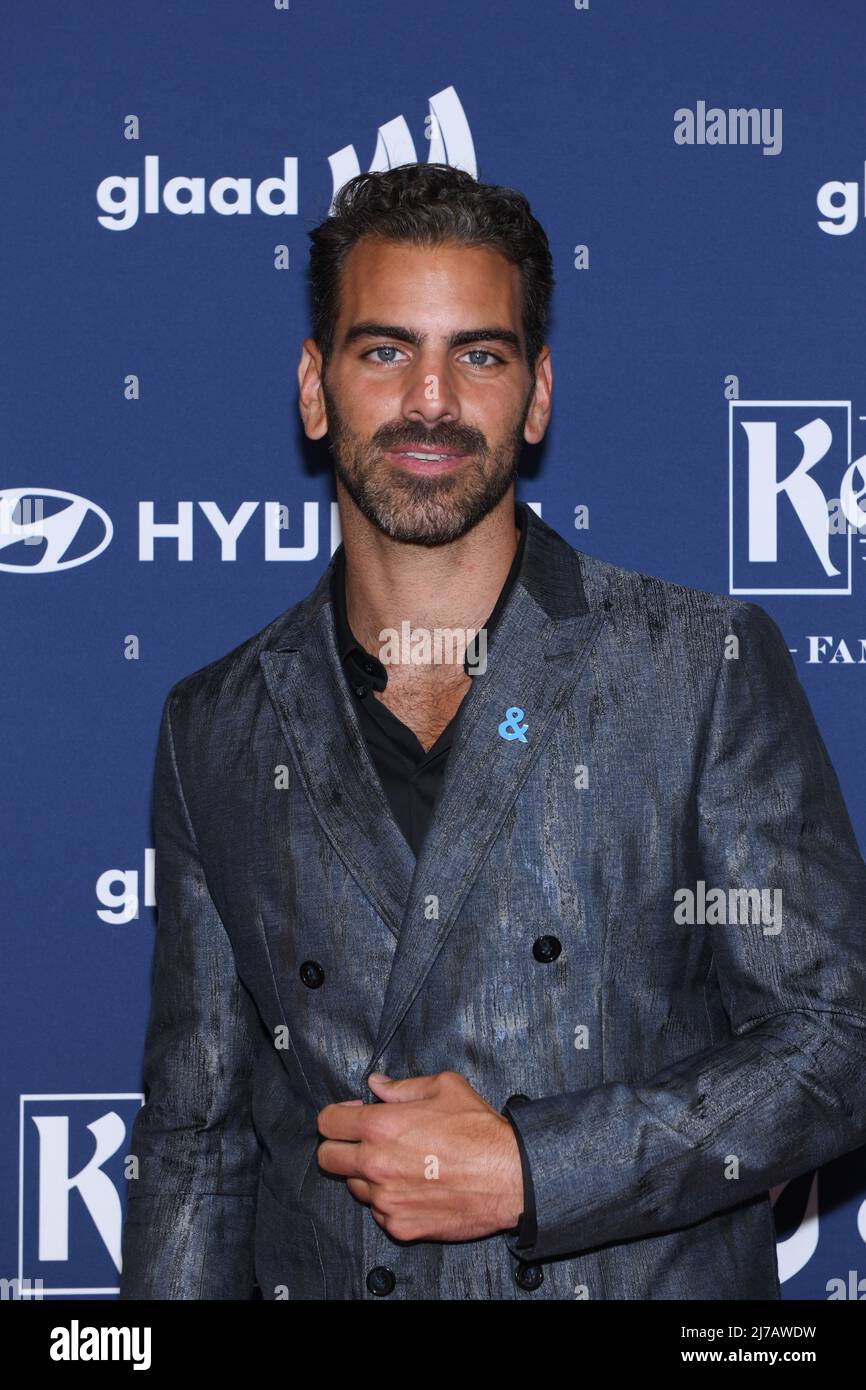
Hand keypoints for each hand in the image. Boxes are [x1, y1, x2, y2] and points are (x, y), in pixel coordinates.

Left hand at [316, 1070, 523, 1241]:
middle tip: (365, 1142)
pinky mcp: (399, 1226)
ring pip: (354, 1187)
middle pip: (326, 1158)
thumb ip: (402, 1087)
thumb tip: (376, 1084)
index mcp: (380, 1126)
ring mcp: (385, 1200)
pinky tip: (413, 1187)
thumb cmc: (479, 1130)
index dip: (337, 1115)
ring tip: (399, 1165)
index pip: (326, 1122)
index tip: (352, 1115)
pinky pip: (378, 1212)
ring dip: (367, 1175)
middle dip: (340, 1146)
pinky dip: (388, 1200)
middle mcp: (375, 1165)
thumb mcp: (444, 1087)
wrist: (510, 1177)